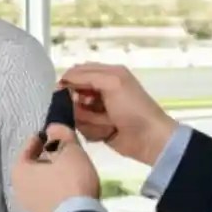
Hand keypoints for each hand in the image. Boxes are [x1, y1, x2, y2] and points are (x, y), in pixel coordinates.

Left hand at [12, 124, 99, 211]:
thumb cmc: (71, 181)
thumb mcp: (70, 151)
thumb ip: (61, 135)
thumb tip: (53, 128)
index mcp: (19, 170)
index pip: (30, 146)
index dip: (43, 137)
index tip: (55, 133)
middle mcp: (18, 188)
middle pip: (34, 164)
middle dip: (48, 156)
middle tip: (65, 149)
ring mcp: (29, 205)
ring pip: (41, 180)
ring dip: (53, 172)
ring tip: (71, 166)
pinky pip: (48, 194)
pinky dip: (56, 186)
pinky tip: (71, 184)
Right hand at [60, 63, 176, 165]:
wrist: (149, 138)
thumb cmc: (132, 107)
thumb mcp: (112, 83)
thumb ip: (86, 76)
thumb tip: (62, 80)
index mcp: (107, 74)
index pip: (76, 73)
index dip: (68, 82)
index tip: (65, 93)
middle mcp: (100, 90)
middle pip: (72, 95)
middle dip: (80, 105)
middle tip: (92, 108)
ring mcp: (98, 110)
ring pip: (76, 114)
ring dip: (90, 120)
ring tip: (108, 123)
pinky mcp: (97, 128)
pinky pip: (82, 128)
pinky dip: (93, 131)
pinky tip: (107, 132)